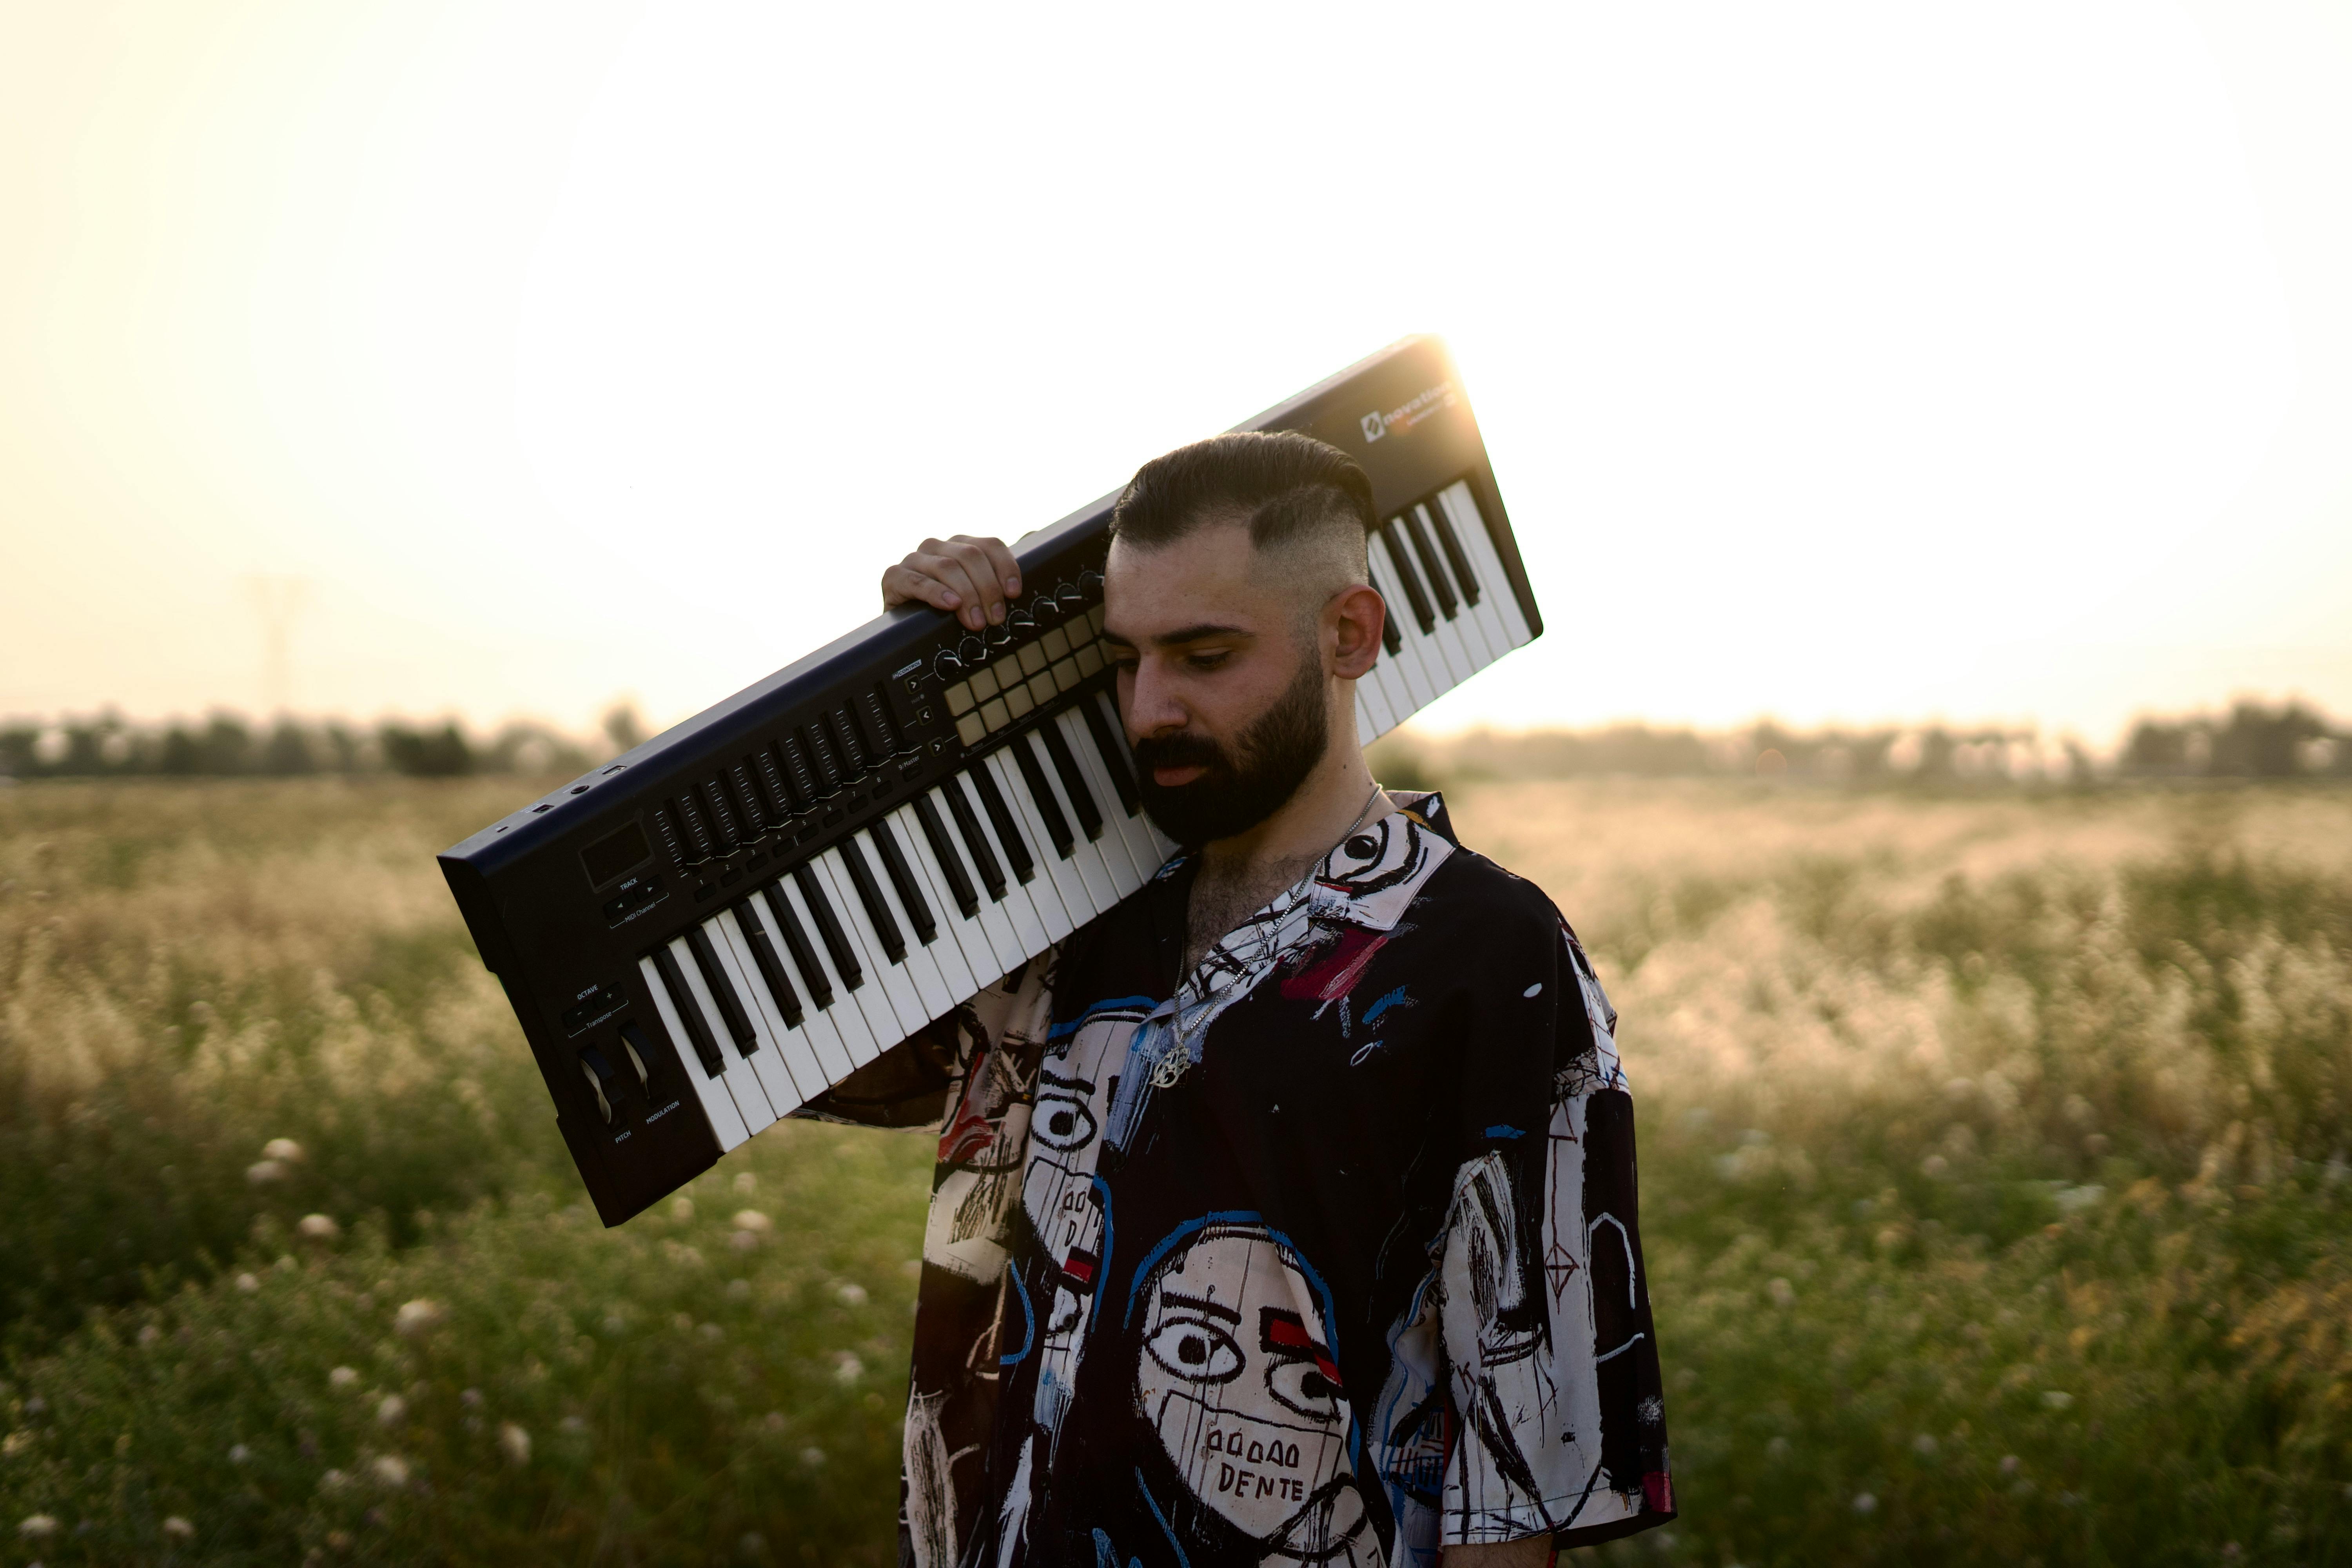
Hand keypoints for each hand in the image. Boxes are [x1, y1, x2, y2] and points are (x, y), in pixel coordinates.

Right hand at [881, 536, 1022, 630]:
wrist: (904, 627)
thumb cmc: (942, 610)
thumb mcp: (971, 595)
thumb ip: (993, 580)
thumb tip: (1023, 562)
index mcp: (959, 545)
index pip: (990, 545)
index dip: (1006, 567)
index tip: (1013, 592)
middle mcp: (937, 547)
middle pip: (971, 556)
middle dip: (988, 588)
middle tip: (995, 617)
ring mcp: (914, 559)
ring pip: (948, 567)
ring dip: (968, 595)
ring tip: (976, 621)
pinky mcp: (895, 576)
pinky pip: (918, 581)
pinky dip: (937, 593)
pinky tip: (951, 604)